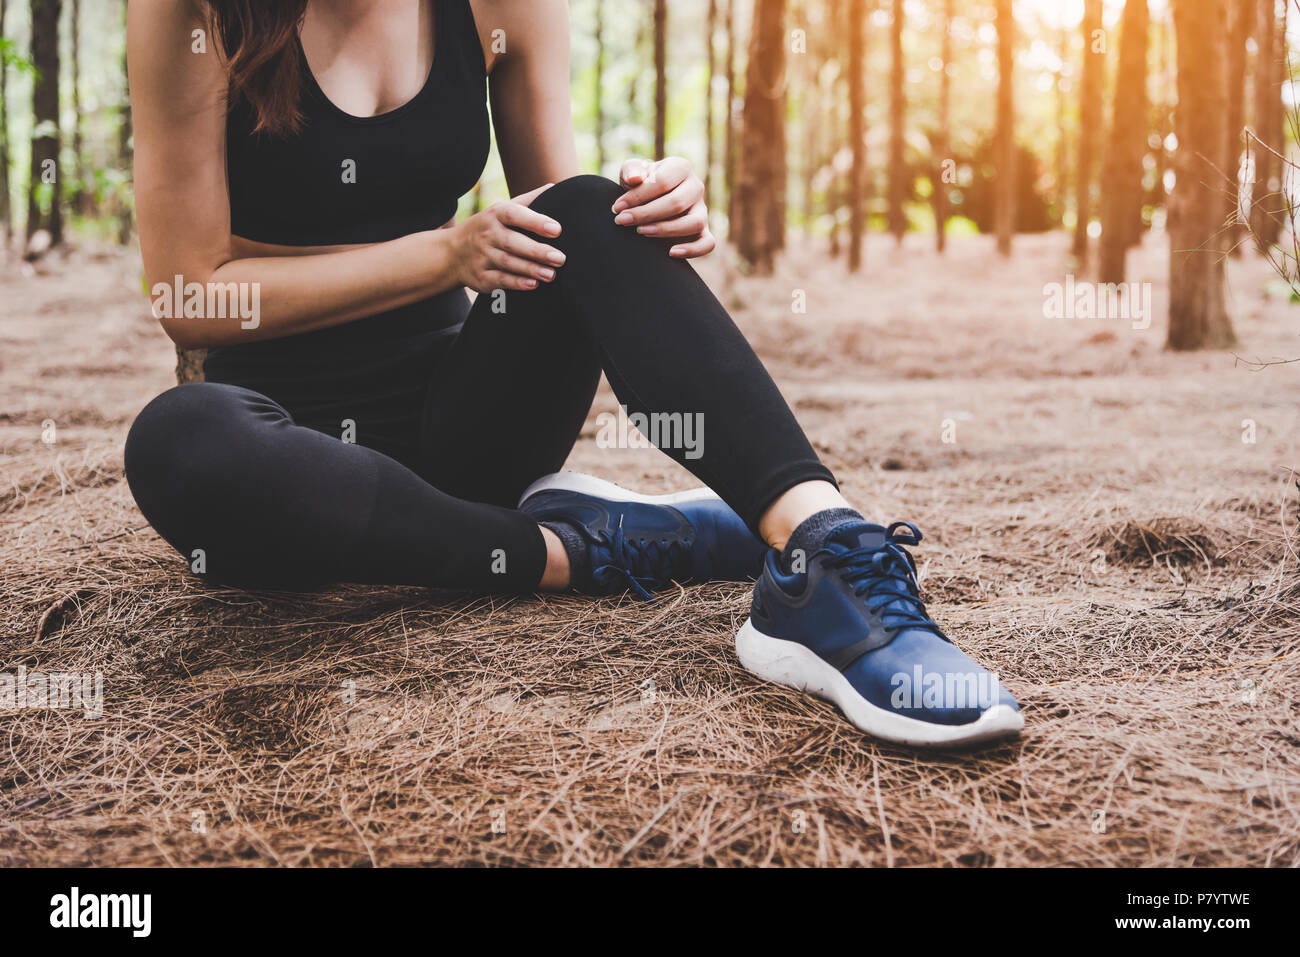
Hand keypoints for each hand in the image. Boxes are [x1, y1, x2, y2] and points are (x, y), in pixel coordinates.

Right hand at [450, 184, 566, 292]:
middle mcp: (487, 234)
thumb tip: (555, 188)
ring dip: (530, 269)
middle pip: (512, 242)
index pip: (514, 214)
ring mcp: (482, 256)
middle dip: (537, 251)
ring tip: (551, 274)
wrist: (452, 252)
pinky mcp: (480, 277)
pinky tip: (533, 284)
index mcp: (496, 214)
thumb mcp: (501, 210)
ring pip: (508, 263)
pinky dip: (516, 283)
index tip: (556, 229)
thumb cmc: (489, 228)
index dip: (535, 221)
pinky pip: (499, 280)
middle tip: (560, 258)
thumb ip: (528, 201)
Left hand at [612, 157, 715, 258]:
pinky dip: (693, 250)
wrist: (647, 200)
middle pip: (677, 203)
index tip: (617, 208)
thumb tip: (636, 179)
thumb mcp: (631, 173)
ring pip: (694, 223)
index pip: (662, 182)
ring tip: (641, 232)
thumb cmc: (639, 184)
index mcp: (681, 167)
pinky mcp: (703, 231)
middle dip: (646, 214)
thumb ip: (631, 170)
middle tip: (622, 221)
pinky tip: (671, 253)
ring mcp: (702, 210)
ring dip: (666, 230)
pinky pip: (708, 243)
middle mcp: (696, 187)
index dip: (638, 196)